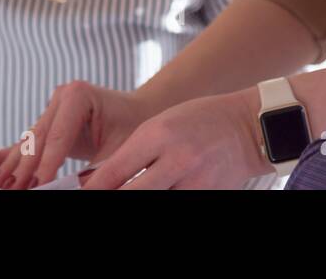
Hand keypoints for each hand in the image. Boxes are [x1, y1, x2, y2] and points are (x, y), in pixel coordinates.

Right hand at [0, 81, 156, 188]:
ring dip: (13, 167)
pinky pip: (27, 141)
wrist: (141, 111)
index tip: (36, 186)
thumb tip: (76, 189)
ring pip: (28, 142)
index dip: (45, 164)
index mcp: (78, 95)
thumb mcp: (119, 150)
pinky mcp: (48, 121)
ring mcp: (51, 108)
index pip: (58, 137)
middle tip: (11, 191)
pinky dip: (8, 156)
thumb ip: (96, 171)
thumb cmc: (134, 126)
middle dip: (24, 169)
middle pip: (37, 139)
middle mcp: (61, 97)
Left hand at [82, 87, 271, 188]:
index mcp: (159, 133)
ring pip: (151, 202)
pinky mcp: (208, 196)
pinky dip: (160, 200)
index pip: (114, 171)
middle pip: (129, 195)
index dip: (90, 189)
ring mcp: (195, 181)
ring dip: (133, 201)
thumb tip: (95, 181)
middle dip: (108, 199)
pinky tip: (152, 194)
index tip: (75, 195)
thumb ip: (132, 153)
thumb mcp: (162, 125)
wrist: (250, 127)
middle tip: (92, 199)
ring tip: (126, 194)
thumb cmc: (200, 120)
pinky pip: (176, 205)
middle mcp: (176, 158)